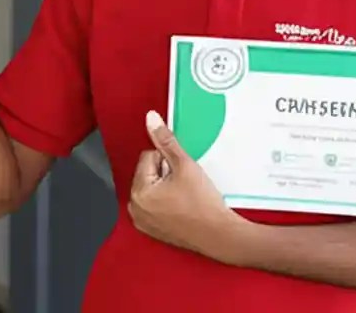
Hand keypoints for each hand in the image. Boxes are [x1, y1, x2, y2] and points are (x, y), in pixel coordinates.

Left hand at [128, 110, 247, 258]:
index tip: (182, 173)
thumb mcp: (185, 165)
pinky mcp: (152, 229)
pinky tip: (182, 206)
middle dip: (165, 173)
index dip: (168, 159)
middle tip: (184, 185)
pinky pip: (155, 204)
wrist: (219, 235)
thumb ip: (166, 140)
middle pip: (148, 172)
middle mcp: (135, 208)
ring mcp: (143, 221)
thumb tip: (151, 119)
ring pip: (152, 188)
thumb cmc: (203, 205)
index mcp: (139, 191)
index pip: (148, 156)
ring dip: (165, 186)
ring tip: (184, 196)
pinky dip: (166, 201)